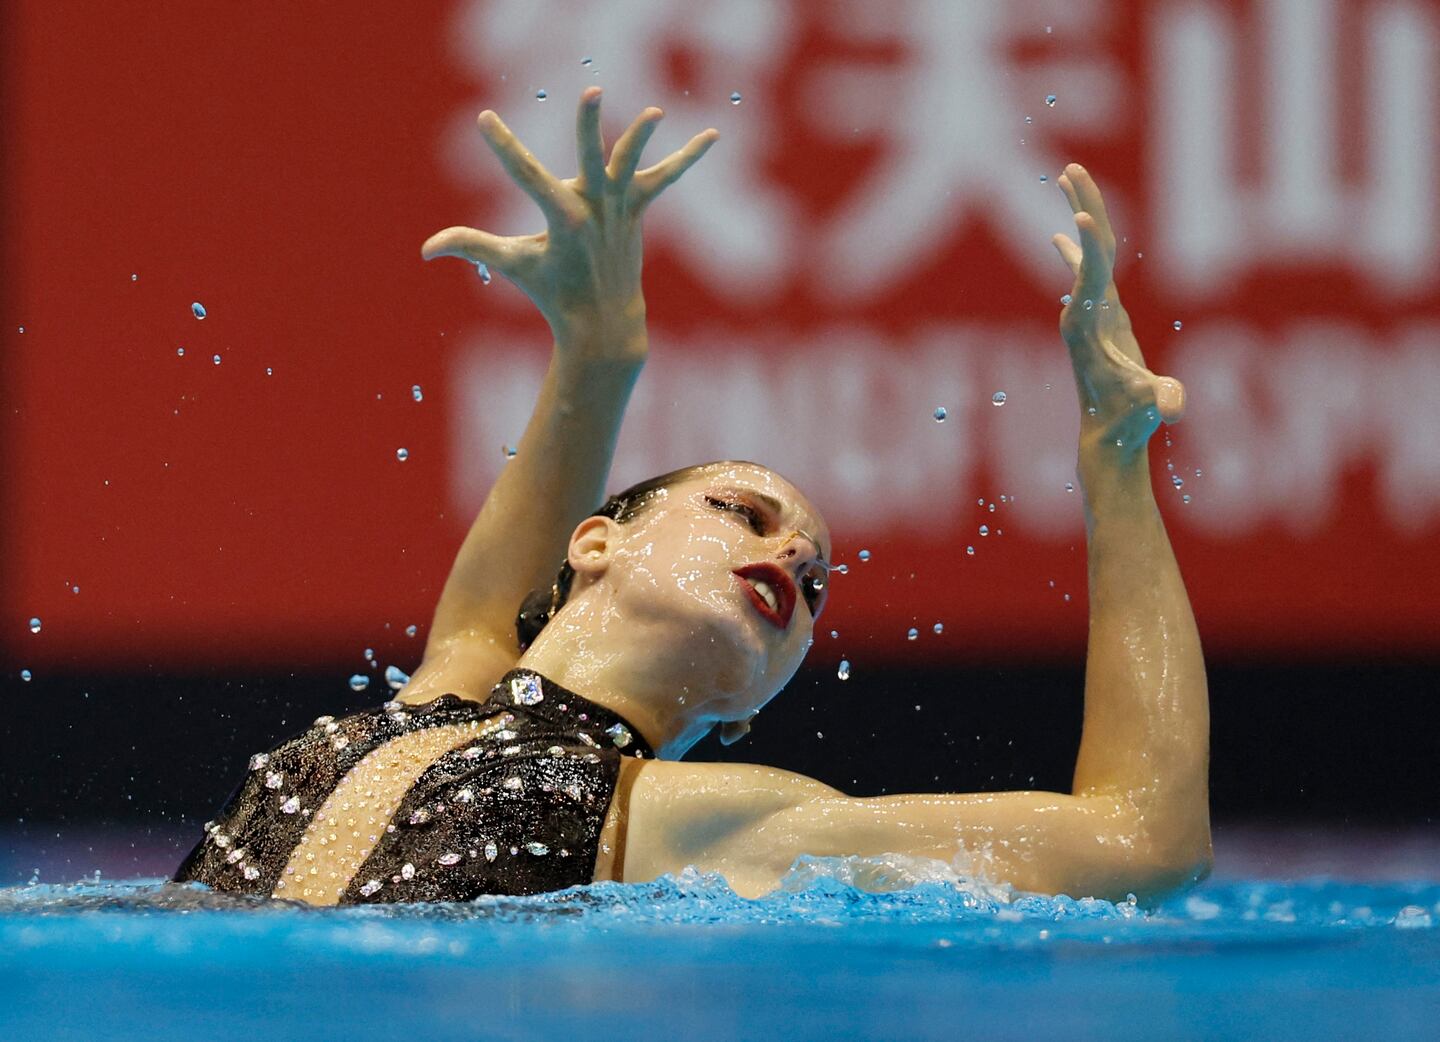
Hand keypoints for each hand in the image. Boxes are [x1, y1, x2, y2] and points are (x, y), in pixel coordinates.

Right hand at [422, 87, 718, 362]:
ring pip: (632, 165)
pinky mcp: (638, 210)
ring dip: (643, 139)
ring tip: (657, 114)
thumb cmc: (552, 292)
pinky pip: (665, 179)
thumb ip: (471, 247)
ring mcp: (620, 208)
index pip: (525, 174)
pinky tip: (713, 136)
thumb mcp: (513, 266)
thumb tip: (427, 249)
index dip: (503, 146)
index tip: (485, 120)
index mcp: (562, 217)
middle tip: (592, 91)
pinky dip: (687, 158)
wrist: (602, 324)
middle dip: (590, 126)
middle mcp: (595, 208)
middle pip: (592, 159)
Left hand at [1051, 164, 1184, 455]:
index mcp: (1091, 325)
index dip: (1087, 246)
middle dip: (1082, 206)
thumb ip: (1162, 400)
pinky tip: (1059, 233)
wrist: (1108, 437)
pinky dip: (1075, 250)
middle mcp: (1083, 312)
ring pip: (1087, 252)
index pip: (1092, 275)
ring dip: (1080, 213)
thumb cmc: (1131, 421)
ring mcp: (1089, 313)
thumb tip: (1172, 407)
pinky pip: (1086, 273)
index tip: (1077, 216)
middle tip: (1071, 167)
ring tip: (1066, 175)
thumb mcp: (1150, 408)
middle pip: (1087, 248)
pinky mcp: (1097, 319)